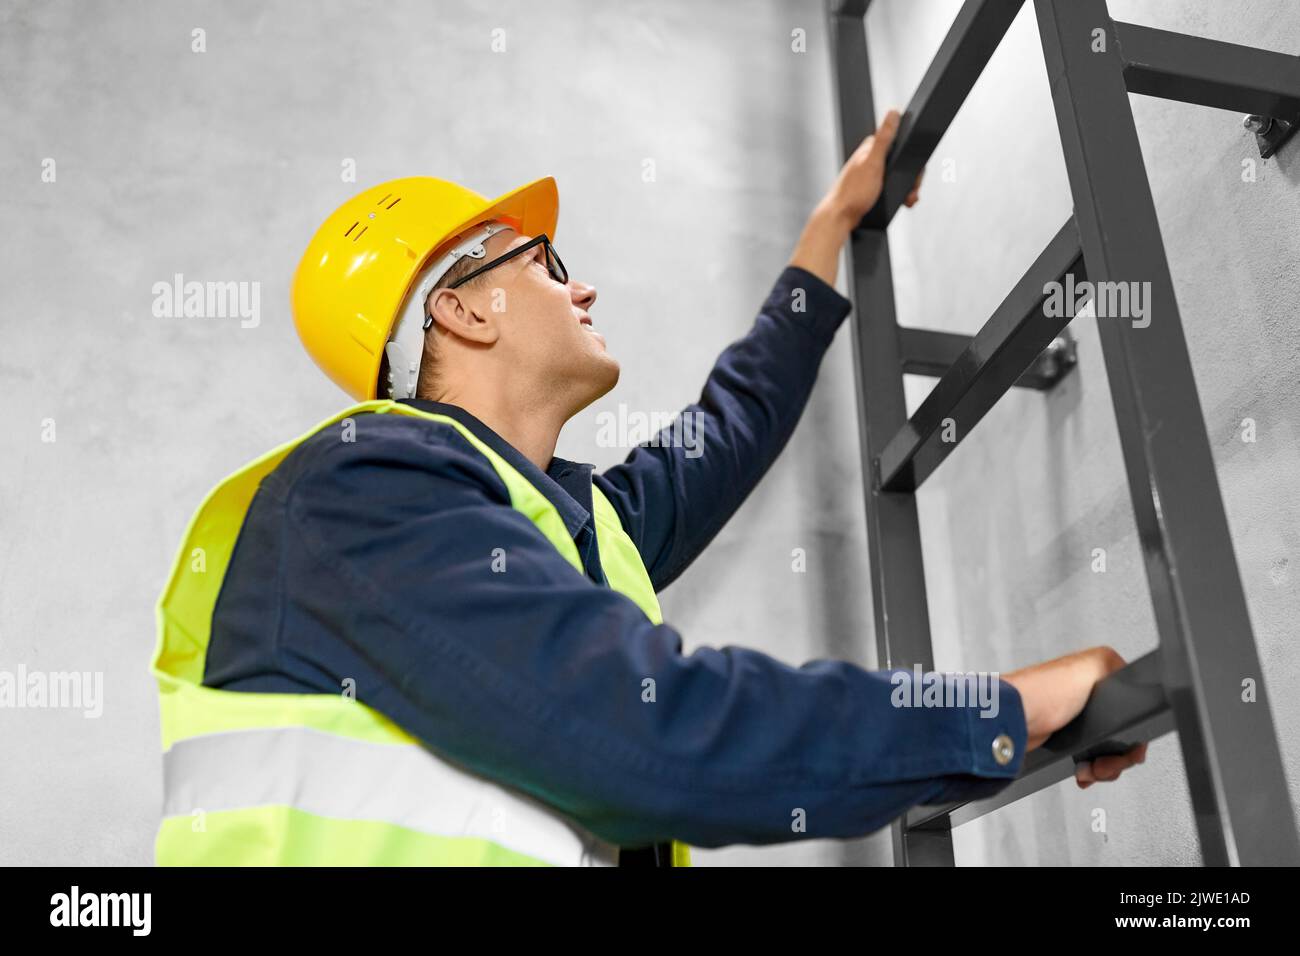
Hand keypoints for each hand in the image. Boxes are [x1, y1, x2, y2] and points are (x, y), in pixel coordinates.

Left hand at [822, 108, 922, 225]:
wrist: (840, 218)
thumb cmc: (853, 193)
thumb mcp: (873, 163)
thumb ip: (884, 138)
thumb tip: (893, 112)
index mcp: (870, 148)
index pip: (901, 145)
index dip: (911, 160)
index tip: (915, 174)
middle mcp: (870, 158)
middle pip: (902, 163)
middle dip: (911, 179)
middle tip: (911, 192)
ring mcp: (871, 174)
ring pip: (899, 177)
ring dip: (908, 189)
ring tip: (908, 200)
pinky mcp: (872, 188)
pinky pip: (892, 188)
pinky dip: (900, 196)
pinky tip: (902, 202)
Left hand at [1000, 646, 1147, 788]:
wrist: (1013, 721)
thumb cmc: (1042, 692)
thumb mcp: (1093, 667)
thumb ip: (1118, 666)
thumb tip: (1135, 677)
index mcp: (1099, 673)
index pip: (1135, 708)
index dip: (1134, 733)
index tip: (1128, 749)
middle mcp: (1089, 694)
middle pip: (1124, 733)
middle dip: (1118, 757)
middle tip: (1106, 765)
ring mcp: (1078, 717)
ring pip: (1109, 749)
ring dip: (1105, 766)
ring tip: (1092, 771)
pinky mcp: (1065, 737)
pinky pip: (1090, 757)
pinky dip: (1090, 768)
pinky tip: (1084, 772)